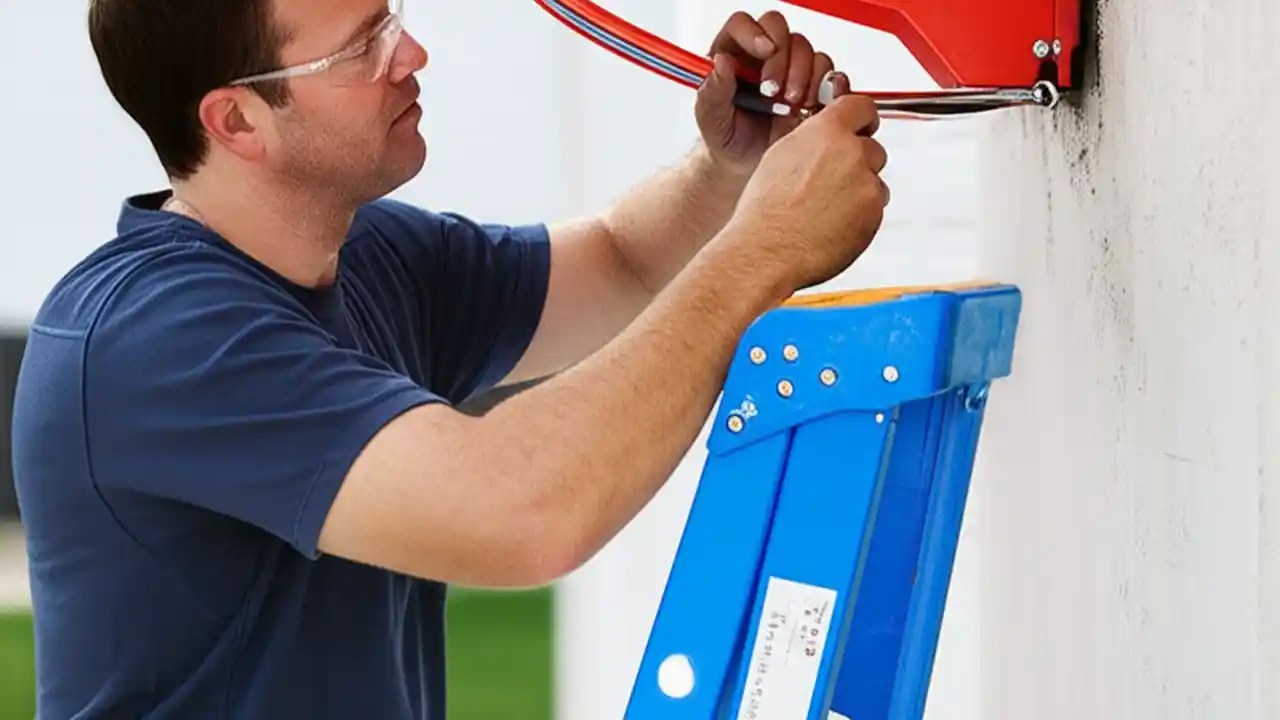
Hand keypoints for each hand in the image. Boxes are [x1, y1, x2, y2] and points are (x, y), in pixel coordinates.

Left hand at [695, 11, 847, 174]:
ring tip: (790, 106)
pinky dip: (827, 88)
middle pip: (781, 32)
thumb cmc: (725, 137)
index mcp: (733, 54)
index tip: (764, 50)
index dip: (755, 32)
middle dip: (782, 60)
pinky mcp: (814, 88)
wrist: (745, 165)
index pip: (744, 25)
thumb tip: (721, 62)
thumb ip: (712, 90)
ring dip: (804, 77)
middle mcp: (764, 57)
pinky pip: (831, 74)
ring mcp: (791, 70)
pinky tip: (811, 107)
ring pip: (808, 51)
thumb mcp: (710, 118)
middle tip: (773, 92)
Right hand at [723, 94, 888, 292]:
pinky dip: (862, 217)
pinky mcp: (874, 212)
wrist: (767, 250)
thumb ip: (812, 141)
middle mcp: (850, 152)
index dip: (862, 120)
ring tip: (827, 210)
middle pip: (873, 148)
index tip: (862, 128)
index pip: (861, 107)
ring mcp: (865, 182)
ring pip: (875, 181)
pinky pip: (876, 209)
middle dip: (859, 164)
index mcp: (824, 132)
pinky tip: (833, 226)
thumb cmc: (765, 211)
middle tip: (833, 185)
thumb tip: (825, 139)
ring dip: (861, 192)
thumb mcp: (780, 157)